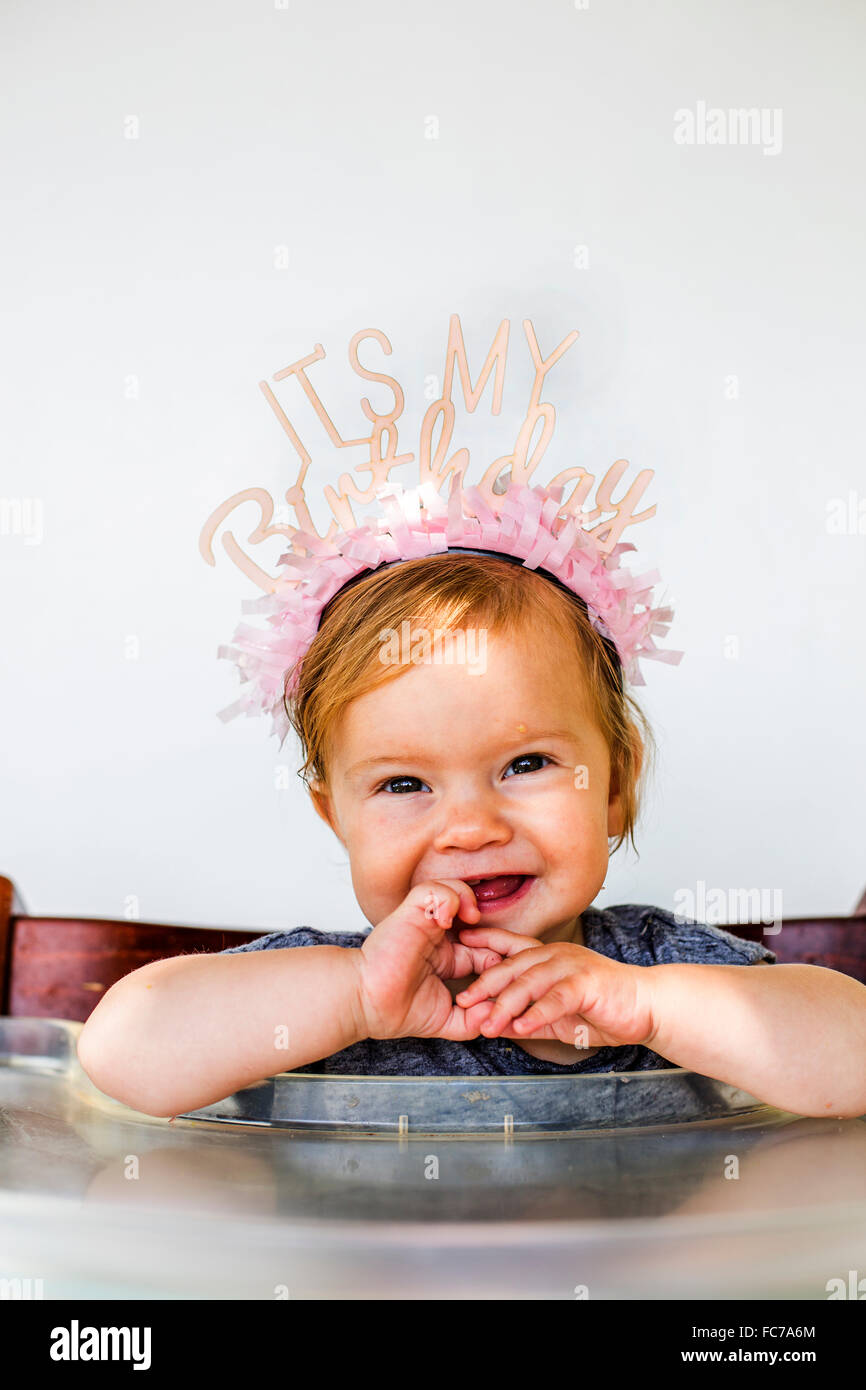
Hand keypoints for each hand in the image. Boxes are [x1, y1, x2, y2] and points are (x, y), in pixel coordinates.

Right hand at [356, 881, 504, 1041]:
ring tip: (471, 920)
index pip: (486, 946)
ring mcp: (425, 922)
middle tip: (496, 941)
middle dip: (491, 926)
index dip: (500, 953)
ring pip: (455, 891)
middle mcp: (439, 937)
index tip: (505, 969)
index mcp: (449, 959)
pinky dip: (447, 897)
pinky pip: (434, 890)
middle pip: (475, 914)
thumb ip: (474, 1021)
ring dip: (468, 900)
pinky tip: (446, 921)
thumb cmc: (397, 1011)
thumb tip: (498, 1015)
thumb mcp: (447, 1020)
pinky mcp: (411, 912)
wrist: (367, 1004)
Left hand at [452, 926, 656, 1048]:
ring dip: (506, 1004)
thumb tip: (495, 1026)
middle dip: (485, 983)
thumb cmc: (604, 1008)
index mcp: (548, 957)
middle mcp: (556, 955)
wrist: (647, 1006)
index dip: (484, 942)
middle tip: (464, 1001)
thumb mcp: (557, 1018)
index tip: (458, 944)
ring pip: (530, 982)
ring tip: (488, 1024)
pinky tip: (521, 1029)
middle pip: (512, 965)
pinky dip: (536, 1014)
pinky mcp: (587, 983)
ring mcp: (571, 966)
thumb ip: (528, 1019)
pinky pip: (556, 998)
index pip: (510, 946)